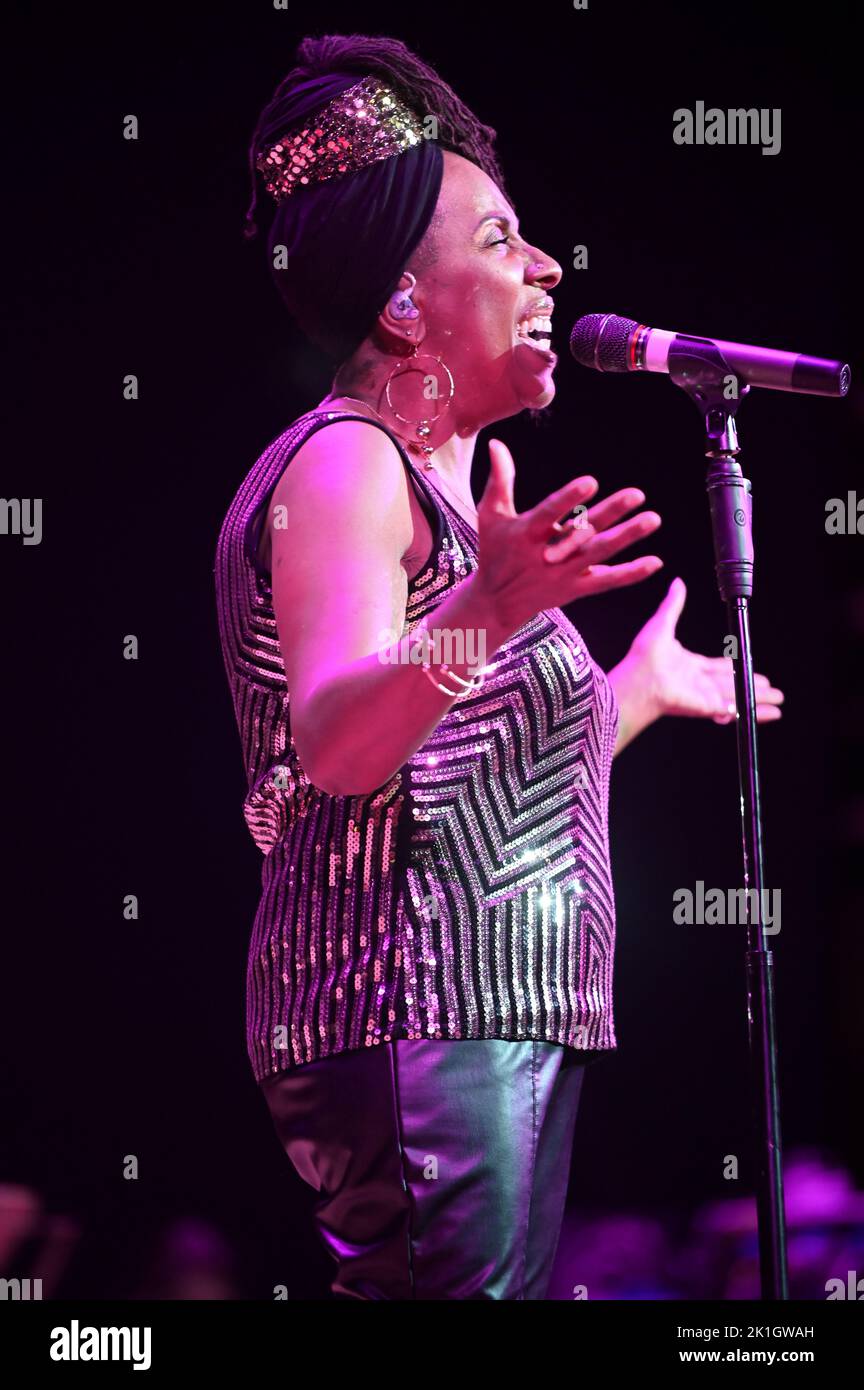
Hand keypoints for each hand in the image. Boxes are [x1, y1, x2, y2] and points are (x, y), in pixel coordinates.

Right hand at [472, 438, 662, 636]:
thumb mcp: (491, 515)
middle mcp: (547, 555)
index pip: (549, 514)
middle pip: (583, 532)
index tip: (590, 482)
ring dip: (627, 537)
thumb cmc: (494, 551)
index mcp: (526, 534)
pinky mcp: (575, 589)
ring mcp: (563, 574)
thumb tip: (497, 443)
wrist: (496, 603)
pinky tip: (655, 562)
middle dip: (610, 514)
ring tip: (653, 519)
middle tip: (637, 494)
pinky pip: (606, 581)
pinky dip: (630, 573)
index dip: (568, 499)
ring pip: (599, 554)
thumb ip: (500, 480)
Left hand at [627, 577, 784, 724]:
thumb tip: (678, 583)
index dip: (731, 665)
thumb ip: (673, 605)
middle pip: (731, 682)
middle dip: (750, 683)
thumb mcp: (661, 624)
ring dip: (759, 697)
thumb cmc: (644, 657)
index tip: (743, 662)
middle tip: (768, 685)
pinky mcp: (709, 707)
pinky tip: (771, 712)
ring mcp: (704, 696)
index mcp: (687, 665)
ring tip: (777, 698)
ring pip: (738, 695)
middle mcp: (697, 682)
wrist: (639, 682)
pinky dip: (755, 711)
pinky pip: (737, 709)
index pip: (715, 666)